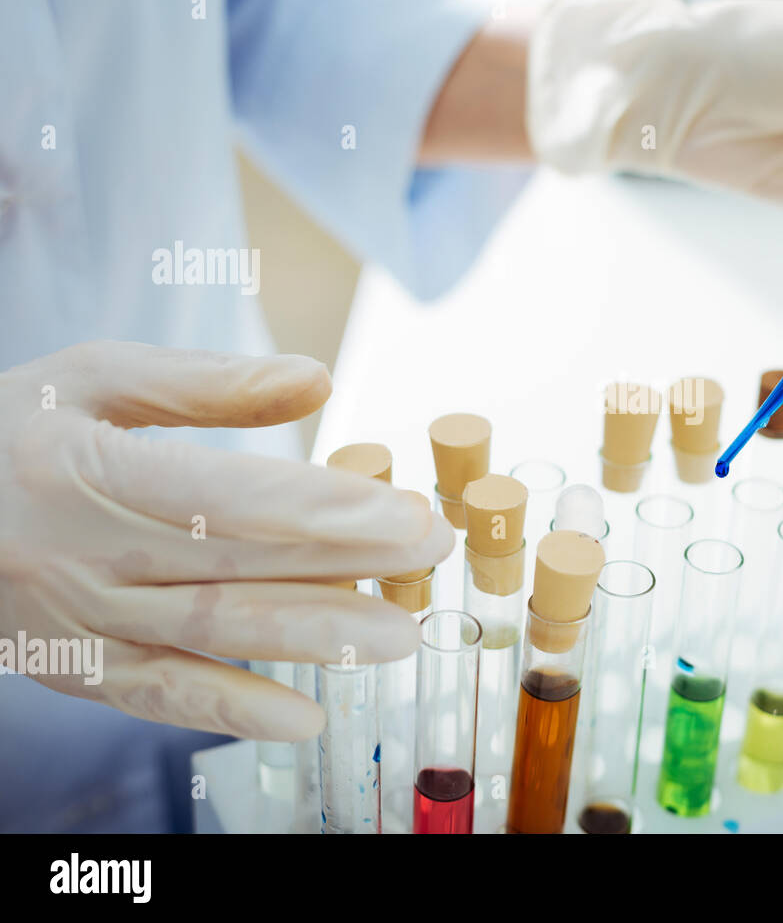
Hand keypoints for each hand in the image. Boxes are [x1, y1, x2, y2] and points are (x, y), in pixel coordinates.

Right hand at [0, 342, 452, 739]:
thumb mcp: (86, 380)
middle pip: (232, 568)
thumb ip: (204, 382)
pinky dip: (234, 711)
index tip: (405, 512)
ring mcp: (81, 621)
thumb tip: (318, 376)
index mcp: (86, 472)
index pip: (225, 496)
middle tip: (428, 560)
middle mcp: (83, 555)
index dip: (322, 508)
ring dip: (309, 641)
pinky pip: (161, 696)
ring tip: (396, 636)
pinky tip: (307, 717)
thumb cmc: (8, 433)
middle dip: (342, 567)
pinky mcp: (79, 667)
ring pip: (209, 636)